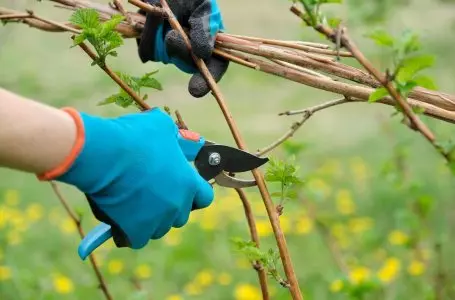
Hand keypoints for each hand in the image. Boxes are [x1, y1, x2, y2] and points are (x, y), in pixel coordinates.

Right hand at [41, 107, 213, 248]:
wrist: (105, 154)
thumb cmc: (135, 137)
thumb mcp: (162, 126)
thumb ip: (174, 137)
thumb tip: (176, 138)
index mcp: (189, 182)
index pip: (205, 197)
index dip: (195, 194)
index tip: (183, 189)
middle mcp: (178, 205)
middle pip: (181, 214)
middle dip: (170, 207)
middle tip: (152, 194)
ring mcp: (158, 220)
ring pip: (159, 228)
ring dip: (151, 220)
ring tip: (134, 204)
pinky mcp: (137, 231)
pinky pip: (138, 238)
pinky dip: (131, 232)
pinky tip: (122, 219)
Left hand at [136, 0, 228, 97]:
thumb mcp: (203, 6)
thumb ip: (206, 27)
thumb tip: (203, 53)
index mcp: (211, 42)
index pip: (215, 66)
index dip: (206, 81)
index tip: (194, 90)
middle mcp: (192, 51)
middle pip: (186, 64)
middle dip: (179, 50)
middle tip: (172, 34)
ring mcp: (171, 51)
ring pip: (163, 56)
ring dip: (159, 34)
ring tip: (160, 13)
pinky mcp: (151, 48)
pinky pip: (146, 51)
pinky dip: (146, 33)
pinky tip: (151, 18)